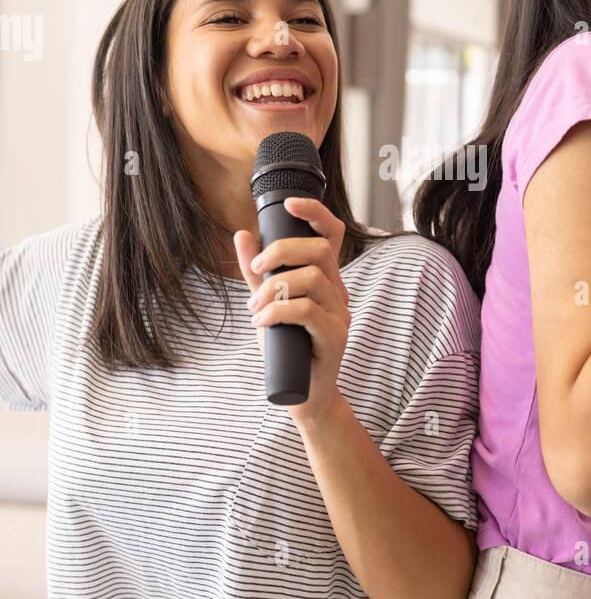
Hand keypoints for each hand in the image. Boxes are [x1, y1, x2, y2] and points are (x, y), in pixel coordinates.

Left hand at [234, 197, 351, 425]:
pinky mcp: (334, 337)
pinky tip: (261, 321)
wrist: (302, 394)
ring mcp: (340, 314)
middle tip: (256, 269)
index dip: (315, 212)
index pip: (331, 234)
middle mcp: (338, 292)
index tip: (289, 204)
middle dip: (282, 252)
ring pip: (314, 279)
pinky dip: (279, 311)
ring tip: (254, 309)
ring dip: (275, 289)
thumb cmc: (288, 347)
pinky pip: (309, 311)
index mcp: (325, 279)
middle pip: (320, 251)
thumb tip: (242, 234)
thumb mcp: (267, 303)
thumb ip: (256, 273)